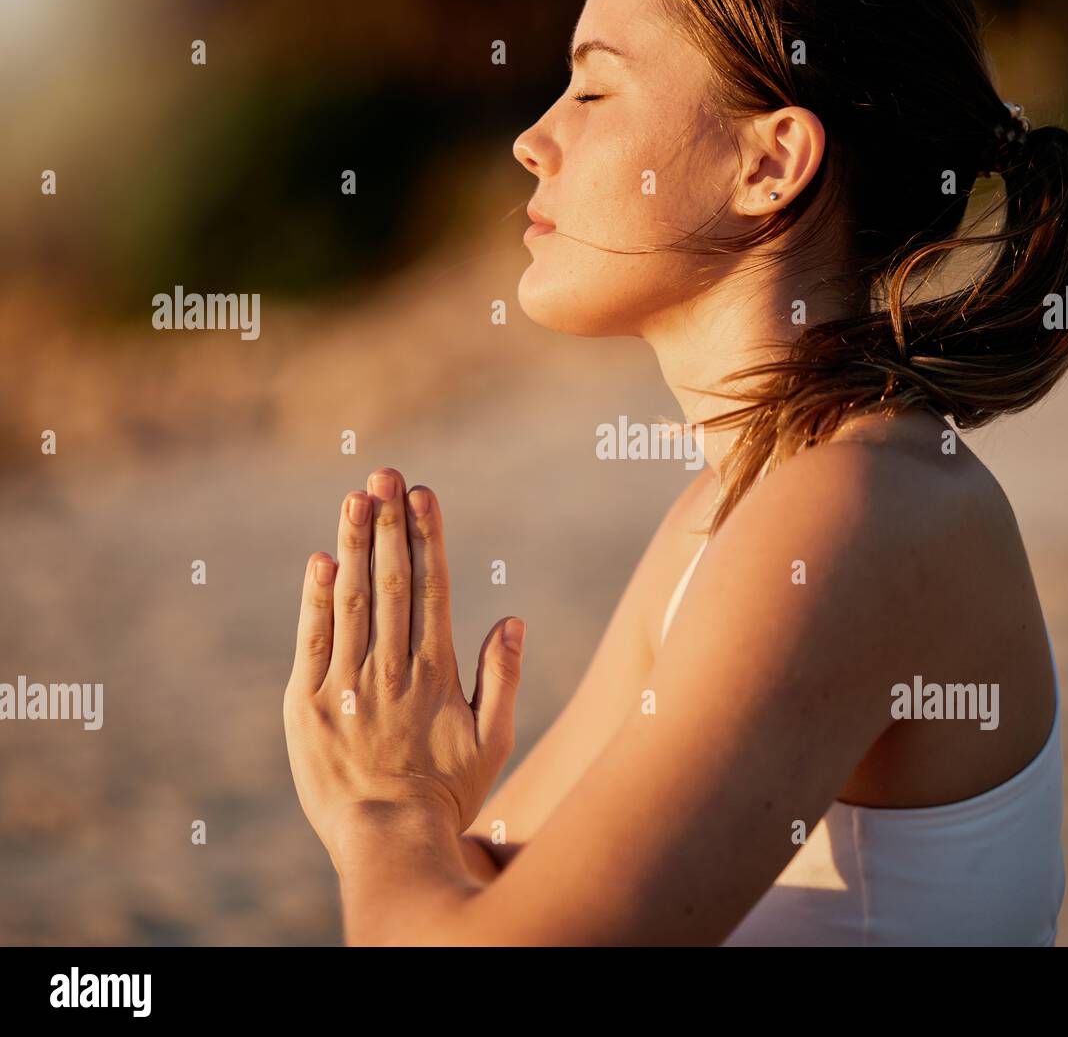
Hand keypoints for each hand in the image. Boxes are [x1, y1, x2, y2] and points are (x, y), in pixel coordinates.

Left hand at [283, 467, 524, 869]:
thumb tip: (511, 619)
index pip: (432, 588)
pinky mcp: (308, 703)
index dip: (427, 537)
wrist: (388, 840)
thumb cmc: (448, 791)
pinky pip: (312, 640)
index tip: (422, 494)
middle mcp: (391, 668)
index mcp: (436, 672)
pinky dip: (315, 599)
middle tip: (384, 474)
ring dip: (354, 545)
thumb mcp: (493, 739)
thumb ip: (503, 676)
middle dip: (389, 524)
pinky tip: (320, 560)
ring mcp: (347, 683)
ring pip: (351, 600)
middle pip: (391, 581)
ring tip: (355, 498)